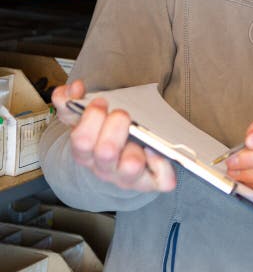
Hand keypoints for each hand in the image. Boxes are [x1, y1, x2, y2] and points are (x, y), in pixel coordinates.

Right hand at [51, 81, 175, 192]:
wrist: (120, 162)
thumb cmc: (104, 136)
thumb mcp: (84, 122)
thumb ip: (72, 103)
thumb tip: (74, 89)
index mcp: (86, 153)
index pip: (82, 141)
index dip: (92, 119)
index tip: (102, 102)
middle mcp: (105, 168)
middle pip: (105, 152)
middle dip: (115, 127)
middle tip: (122, 114)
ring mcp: (128, 177)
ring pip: (131, 167)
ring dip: (135, 147)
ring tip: (141, 134)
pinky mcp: (152, 181)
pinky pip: (161, 179)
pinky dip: (162, 164)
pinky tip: (157, 149)